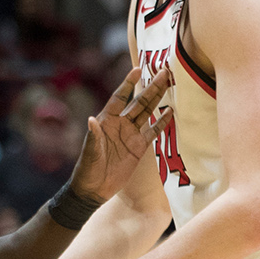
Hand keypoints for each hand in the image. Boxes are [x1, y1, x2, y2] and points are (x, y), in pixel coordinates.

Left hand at [71, 67, 174, 203]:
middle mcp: (120, 124)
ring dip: (158, 100)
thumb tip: (92, 119)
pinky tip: (171, 112)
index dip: (128, 84)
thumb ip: (93, 136)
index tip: (138, 69)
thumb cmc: (88, 169)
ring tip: (170, 85)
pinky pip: (153, 132)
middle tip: (163, 73)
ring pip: (148, 113)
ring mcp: (131, 135)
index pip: (120, 98)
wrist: (94, 189)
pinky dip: (162, 122)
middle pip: (138, 102)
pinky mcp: (139, 147)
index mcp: (107, 121)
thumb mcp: (90, 152)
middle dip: (151, 87)